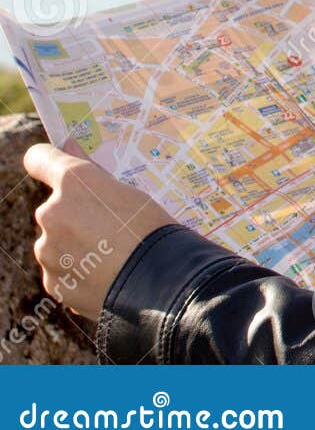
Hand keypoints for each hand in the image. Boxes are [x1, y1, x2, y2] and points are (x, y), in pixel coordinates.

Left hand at [23, 143, 176, 319]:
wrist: (160, 282)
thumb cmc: (151, 229)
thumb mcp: (130, 193)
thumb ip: (91, 172)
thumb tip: (68, 146)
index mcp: (72, 183)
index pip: (40, 158)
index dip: (48, 160)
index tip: (56, 164)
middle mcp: (51, 212)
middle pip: (55, 207)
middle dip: (75, 215)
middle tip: (110, 227)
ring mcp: (48, 250)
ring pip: (57, 241)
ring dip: (76, 245)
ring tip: (112, 256)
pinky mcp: (53, 281)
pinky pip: (62, 271)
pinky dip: (78, 271)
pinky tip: (106, 275)